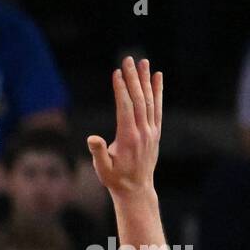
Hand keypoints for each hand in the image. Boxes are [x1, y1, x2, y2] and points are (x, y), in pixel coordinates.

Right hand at [88, 57, 161, 199]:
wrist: (136, 190)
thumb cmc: (115, 179)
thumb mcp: (102, 169)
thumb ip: (98, 153)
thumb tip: (92, 138)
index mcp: (128, 138)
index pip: (125, 108)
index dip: (121, 89)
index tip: (117, 73)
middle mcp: (143, 131)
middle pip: (138, 99)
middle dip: (132, 78)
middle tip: (128, 59)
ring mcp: (151, 131)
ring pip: (149, 100)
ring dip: (145, 80)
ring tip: (143, 62)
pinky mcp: (155, 132)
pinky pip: (157, 107)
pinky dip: (158, 91)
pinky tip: (157, 77)